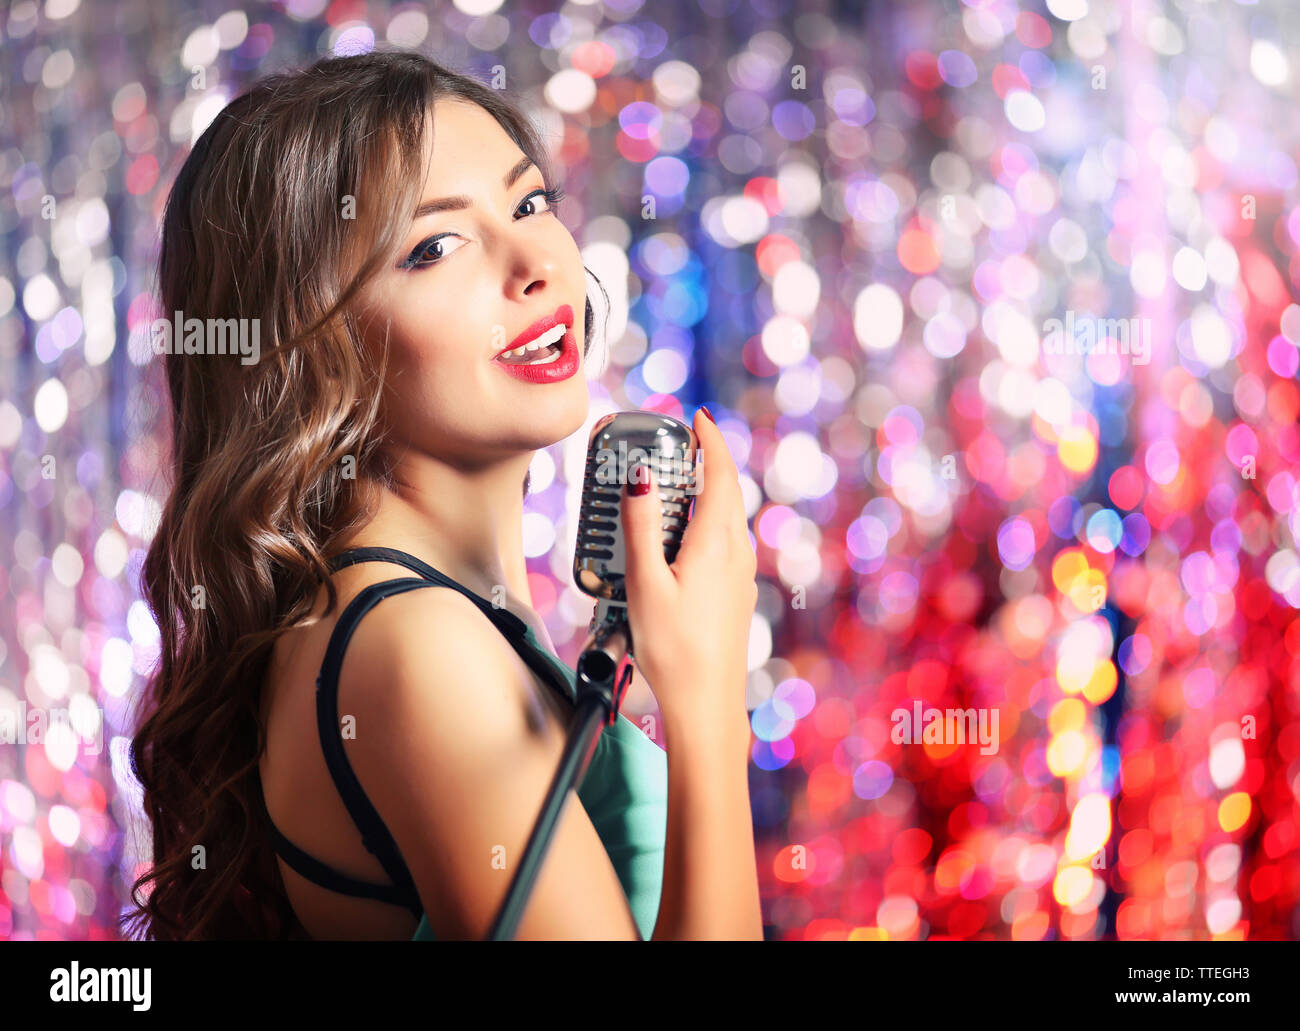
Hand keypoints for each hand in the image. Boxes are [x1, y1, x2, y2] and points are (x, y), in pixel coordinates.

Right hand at [619, 407, 756, 723]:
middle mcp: (737, 555)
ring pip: (729, 520)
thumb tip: (642, 478)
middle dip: (706, 463)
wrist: (708, 706)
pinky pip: (726, 544)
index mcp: (717, 544)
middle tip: (680, 445)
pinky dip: (708, 524)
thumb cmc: (675, 651)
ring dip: (707, 495)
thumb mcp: (646, 583)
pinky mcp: (736, 597)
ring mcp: (741, 577)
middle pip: (728, 493)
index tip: (696, 417)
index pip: (720, 475)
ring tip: (676, 488)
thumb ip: (642, 526)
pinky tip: (684, 541)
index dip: (710, 441)